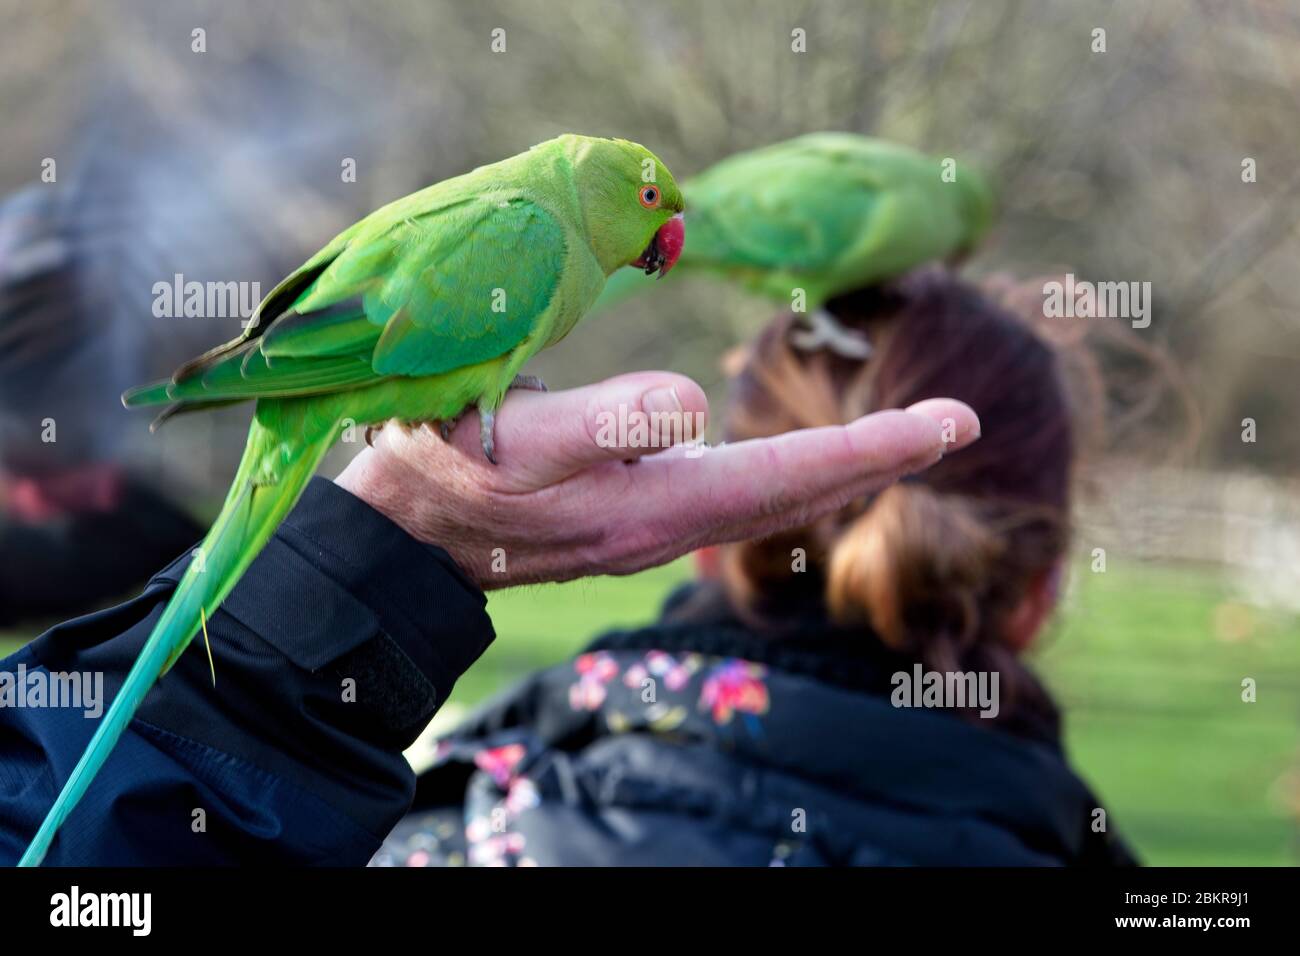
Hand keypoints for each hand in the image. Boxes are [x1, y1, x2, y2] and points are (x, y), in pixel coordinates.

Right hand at [334, 372, 979, 589]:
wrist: (402, 536)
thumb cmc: (447, 470)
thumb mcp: (513, 443)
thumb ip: (604, 426)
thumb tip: (697, 405)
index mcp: (650, 507)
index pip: (789, 474)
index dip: (874, 448)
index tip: (956, 422)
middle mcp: (664, 528)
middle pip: (795, 494)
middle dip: (879, 458)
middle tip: (954, 422)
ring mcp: (647, 530)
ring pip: (769, 502)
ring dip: (839, 468)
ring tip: (899, 439)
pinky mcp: (626, 522)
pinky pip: (733, 499)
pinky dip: (785, 475)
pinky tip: (799, 464)